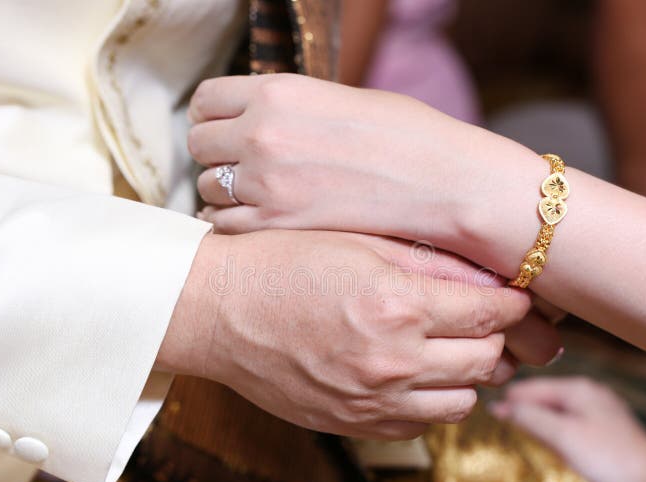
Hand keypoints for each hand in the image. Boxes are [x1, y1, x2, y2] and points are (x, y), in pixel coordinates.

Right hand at [158, 230, 532, 439]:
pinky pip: (421, 426)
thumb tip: (487, 275)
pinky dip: (433, 401)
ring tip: (453, 348)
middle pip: (487, 360)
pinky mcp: (353, 424)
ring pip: (464, 402)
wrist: (218, 311)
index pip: (490, 313)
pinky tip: (417, 375)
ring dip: (469, 374)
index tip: (516, 296)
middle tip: (486, 319)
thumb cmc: (282, 263)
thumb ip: (428, 262)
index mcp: (397, 305)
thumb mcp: (358, 242)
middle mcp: (392, 361)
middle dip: (498, 337)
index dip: (514, 303)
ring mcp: (373, 401)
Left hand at [187, 73, 543, 257]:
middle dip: (217, 156)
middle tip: (245, 170)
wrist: (445, 185)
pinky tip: (264, 224)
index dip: (214, 118)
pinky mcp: (276, 226)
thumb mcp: (341, 100)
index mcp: (278, 92)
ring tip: (263, 200)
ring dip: (227, 194)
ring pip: (207, 189)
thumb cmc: (409, 138)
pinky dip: (237, 226)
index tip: (228, 132)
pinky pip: (224, 226)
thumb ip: (291, 108)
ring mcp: (264, 183)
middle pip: (199, 145)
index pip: (206, 101)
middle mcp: (260, 133)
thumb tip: (265, 118)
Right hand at [490, 377, 645, 481]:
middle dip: (523, 408)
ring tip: (521, 431)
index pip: (530, 388)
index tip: (485, 408)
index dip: (508, 399)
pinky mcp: (610, 429)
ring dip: (539, 420)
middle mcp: (590, 393)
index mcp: (577, 388)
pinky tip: (555, 443)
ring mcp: (602, 410)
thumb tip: (498, 406)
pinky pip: (572, 423)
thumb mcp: (562, 436)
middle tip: (499, 421)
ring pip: (558, 410)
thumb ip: (529, 418)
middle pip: (544, 397)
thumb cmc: (611, 459)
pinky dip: (557, 430)